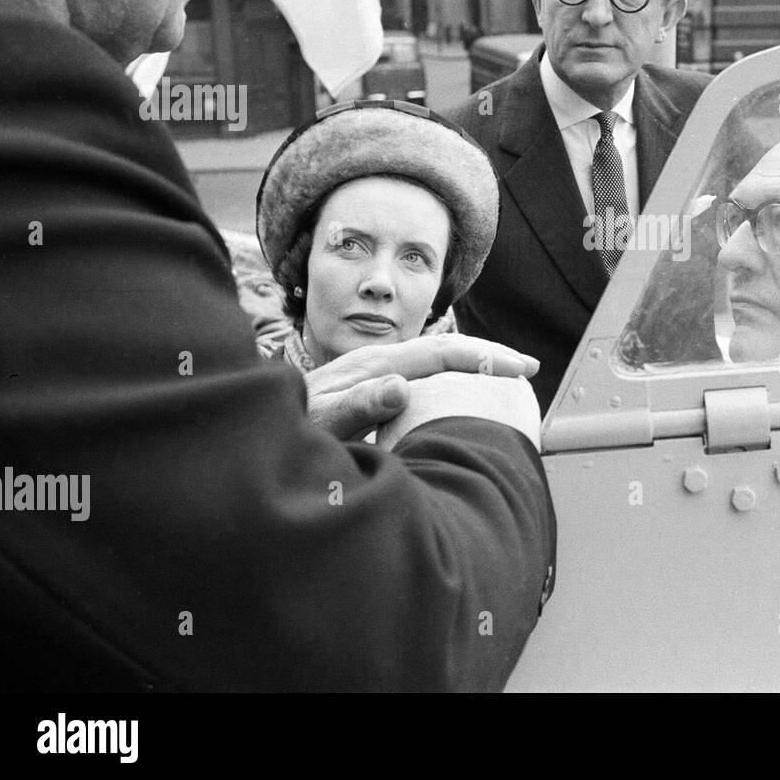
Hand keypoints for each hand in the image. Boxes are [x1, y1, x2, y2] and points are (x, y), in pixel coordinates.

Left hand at [305, 335, 539, 440]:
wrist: (249, 428)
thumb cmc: (283, 429)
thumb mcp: (317, 422)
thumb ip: (356, 405)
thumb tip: (402, 385)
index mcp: (374, 366)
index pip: (440, 354)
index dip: (484, 359)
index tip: (520, 369)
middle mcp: (377, 364)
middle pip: (445, 350)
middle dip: (490, 356)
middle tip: (530, 367)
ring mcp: (373, 374)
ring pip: (435, 363)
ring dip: (473, 366)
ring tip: (507, 378)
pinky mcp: (370, 389)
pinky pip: (422, 379)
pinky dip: (451, 380)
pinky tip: (462, 395)